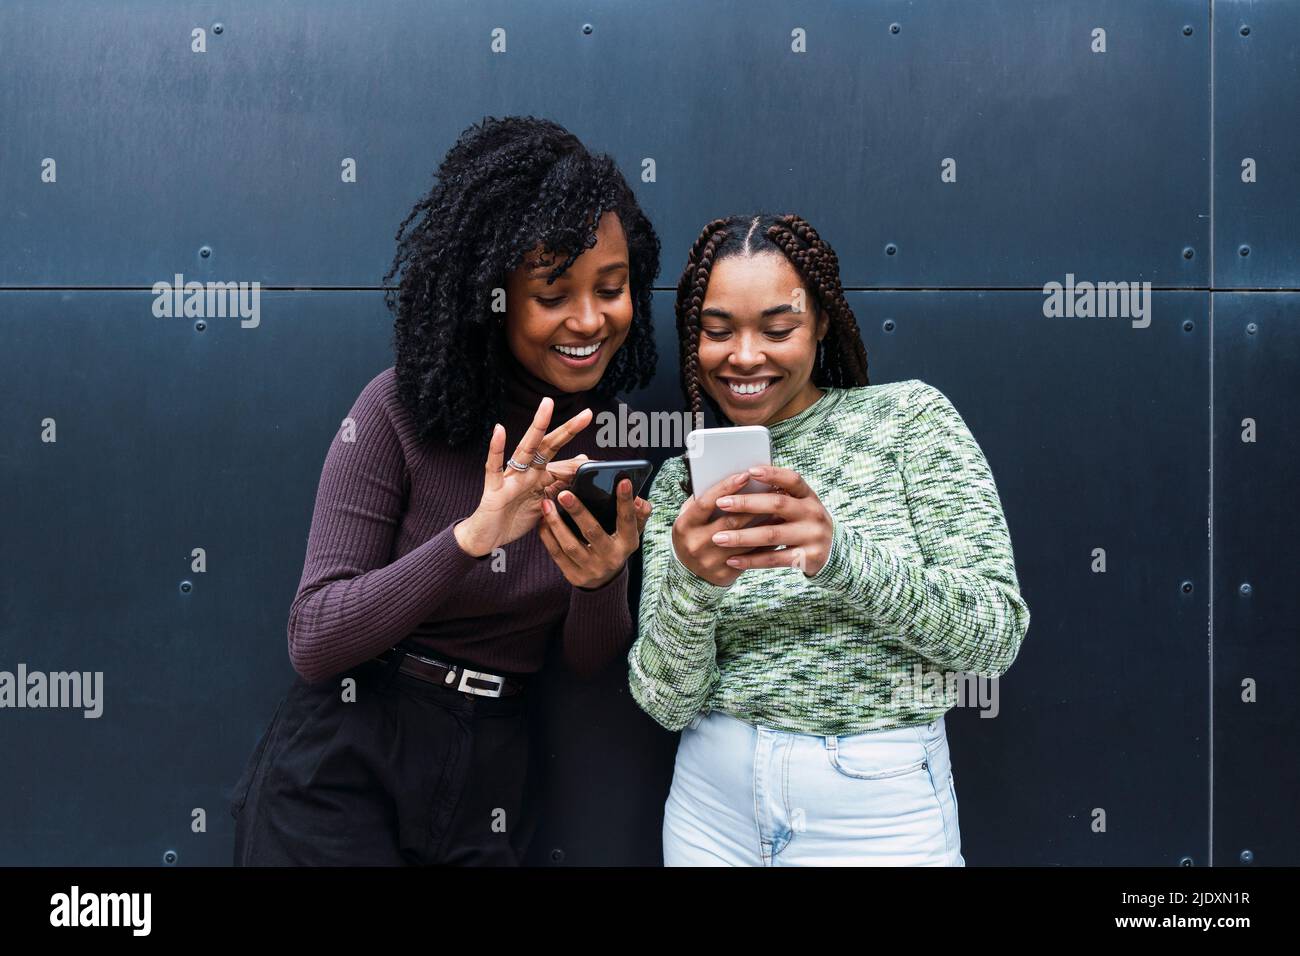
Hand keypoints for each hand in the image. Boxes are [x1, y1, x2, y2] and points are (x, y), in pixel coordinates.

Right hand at [453, 398, 592, 556]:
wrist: (488, 538)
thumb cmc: (514, 518)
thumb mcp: (544, 503)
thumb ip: (560, 483)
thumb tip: (581, 465)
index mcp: (540, 476)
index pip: (565, 464)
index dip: (582, 461)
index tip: (603, 462)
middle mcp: (527, 472)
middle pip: (549, 447)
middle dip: (568, 430)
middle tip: (588, 414)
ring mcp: (511, 478)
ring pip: (526, 449)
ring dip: (537, 427)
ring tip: (547, 406)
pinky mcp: (495, 488)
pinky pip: (495, 467)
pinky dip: (496, 448)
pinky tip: (499, 430)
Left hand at [537, 477, 651, 588]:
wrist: (604, 580)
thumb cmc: (616, 544)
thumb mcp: (631, 531)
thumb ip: (638, 514)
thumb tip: (639, 500)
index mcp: (627, 543)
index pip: (627, 520)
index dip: (625, 501)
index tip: (622, 481)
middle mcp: (611, 558)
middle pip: (593, 532)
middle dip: (578, 511)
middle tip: (564, 493)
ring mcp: (592, 569)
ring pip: (570, 544)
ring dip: (556, 523)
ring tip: (547, 504)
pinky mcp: (574, 576)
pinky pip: (557, 554)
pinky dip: (548, 536)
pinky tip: (543, 520)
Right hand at [670, 471, 771, 586]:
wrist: (689, 575)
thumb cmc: (693, 535)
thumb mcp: (689, 518)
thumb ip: (702, 500)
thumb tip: (727, 477)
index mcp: (684, 525)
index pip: (706, 503)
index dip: (725, 488)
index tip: (745, 475)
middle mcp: (695, 544)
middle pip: (730, 521)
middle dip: (753, 504)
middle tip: (772, 488)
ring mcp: (709, 561)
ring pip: (744, 540)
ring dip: (764, 522)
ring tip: (779, 507)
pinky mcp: (724, 574)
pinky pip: (750, 556)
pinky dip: (765, 542)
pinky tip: (776, 529)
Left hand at [712, 465, 833, 576]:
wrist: (832, 553)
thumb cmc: (804, 524)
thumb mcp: (800, 507)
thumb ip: (779, 498)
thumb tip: (741, 484)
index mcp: (809, 496)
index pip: (792, 480)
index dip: (772, 474)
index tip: (749, 471)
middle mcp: (813, 513)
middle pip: (777, 505)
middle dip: (746, 503)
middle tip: (722, 503)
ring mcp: (812, 536)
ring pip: (771, 534)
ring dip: (742, 536)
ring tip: (718, 537)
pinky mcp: (808, 557)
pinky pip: (774, 559)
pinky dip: (751, 560)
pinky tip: (732, 560)